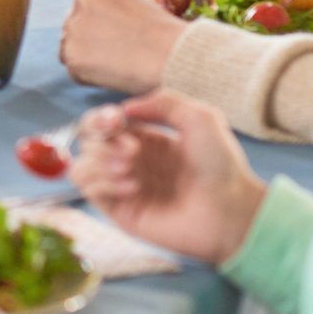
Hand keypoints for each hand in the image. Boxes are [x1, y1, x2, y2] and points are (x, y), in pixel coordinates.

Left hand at [60, 0, 185, 92]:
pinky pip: (76, 71)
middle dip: (91, 41)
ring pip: (72, 47)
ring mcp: (73, 25)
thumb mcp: (140, 5)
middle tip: (119, 54)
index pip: (88, 6)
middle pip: (76, 25)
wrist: (171, 55)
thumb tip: (103, 28)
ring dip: (89, 59)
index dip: (104, 26)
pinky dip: (90, 78)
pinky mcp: (70, 54)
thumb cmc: (166, 36)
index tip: (122, 36)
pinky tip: (114, 74)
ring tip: (120, 64)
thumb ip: (114, 10)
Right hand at [71, 90, 266, 264]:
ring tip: (131, 169)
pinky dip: (103, 182)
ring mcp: (123, 187)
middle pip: (89, 141)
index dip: (102, 118)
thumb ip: (163, 102)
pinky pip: (89, 190)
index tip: (116, 120)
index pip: (104, 122)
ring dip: (101, 161)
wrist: (230, 210)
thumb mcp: (200, 118)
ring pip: (82, 165)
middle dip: (104, 140)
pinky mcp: (120, 211)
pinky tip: (133, 186)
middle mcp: (130, 162)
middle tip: (133, 150)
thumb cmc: (221, 166)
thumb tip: (125, 109)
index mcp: (145, 139)